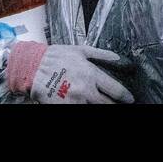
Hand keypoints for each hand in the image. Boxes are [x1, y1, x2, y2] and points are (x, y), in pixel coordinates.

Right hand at [16, 43, 133, 103]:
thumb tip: (118, 58)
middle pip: (107, 104)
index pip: (116, 90)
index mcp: (91, 74)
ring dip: (99, 106)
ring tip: (99, 102)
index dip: (126, 97)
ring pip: (95, 109)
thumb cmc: (56, 57)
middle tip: (115, 103)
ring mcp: (75, 101)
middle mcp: (86, 90)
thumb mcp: (80, 50)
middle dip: (113, 105)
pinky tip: (86, 104)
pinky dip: (85, 107)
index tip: (130, 99)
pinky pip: (80, 110)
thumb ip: (101, 54)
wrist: (33, 67)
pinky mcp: (65, 108)